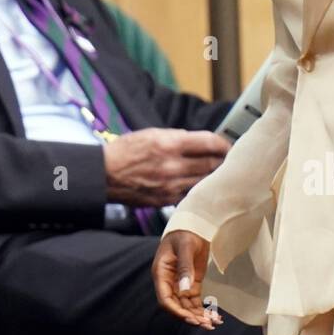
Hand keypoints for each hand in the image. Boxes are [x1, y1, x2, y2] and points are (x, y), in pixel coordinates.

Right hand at [102, 127, 230, 205]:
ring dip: (213, 176)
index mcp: (169, 144)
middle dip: (223, 160)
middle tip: (229, 159)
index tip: (227, 144)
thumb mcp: (151, 134)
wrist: (104, 175)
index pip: (209, 143)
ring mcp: (171, 186)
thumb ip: (176, 137)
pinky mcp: (166, 200)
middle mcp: (173, 166)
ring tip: (219, 172)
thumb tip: (197, 141)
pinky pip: (190, 194)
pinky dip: (197, 188)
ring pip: (204, 182)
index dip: (223, 143)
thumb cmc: (125, 151)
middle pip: (211, 164)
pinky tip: (200, 186)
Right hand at [152, 230, 221, 328]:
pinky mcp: (191, 284)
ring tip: (214, 323)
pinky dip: (203, 309)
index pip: (165, 299)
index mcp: (161, 273)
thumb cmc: (185, 234)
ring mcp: (180, 284)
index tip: (191, 318)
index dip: (176, 311)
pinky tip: (215, 317)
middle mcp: (169, 282)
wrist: (194, 225)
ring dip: (198, 316)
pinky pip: (195, 301)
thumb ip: (185, 267)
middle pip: (177, 306)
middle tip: (207, 324)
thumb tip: (185, 289)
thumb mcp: (185, 247)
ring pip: (187, 306)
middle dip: (190, 316)